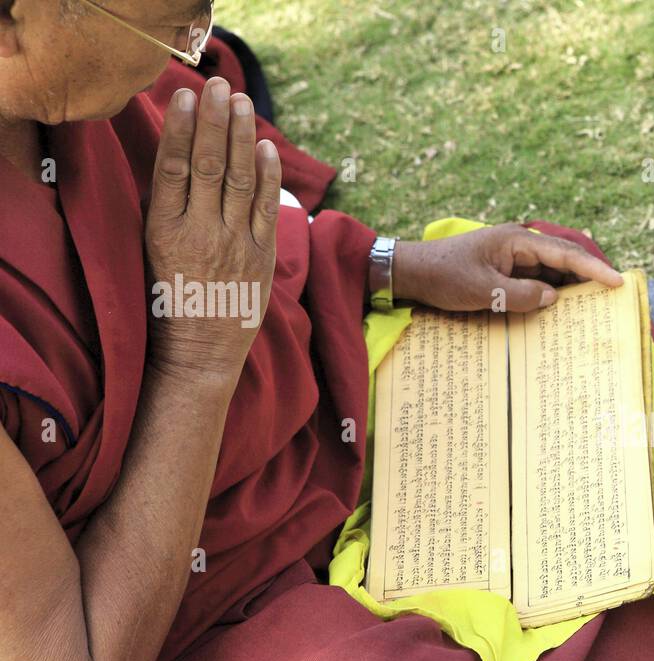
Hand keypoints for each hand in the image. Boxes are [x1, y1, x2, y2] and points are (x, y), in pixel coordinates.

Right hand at [145, 78, 281, 385]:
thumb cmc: (174, 299)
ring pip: (238, 181)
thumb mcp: (157, 252)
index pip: (172, 168)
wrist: (200, 351)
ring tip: (241, 103)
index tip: (185, 96)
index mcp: (165, 231)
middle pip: (207, 166)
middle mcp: (200, 234)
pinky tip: (265, 146)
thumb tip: (183, 162)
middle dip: (215, 122)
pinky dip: (266, 175)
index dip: (179, 129)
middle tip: (219, 86)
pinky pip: (264, 209)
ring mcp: (234, 245)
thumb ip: (171, 210)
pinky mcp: (261, 258)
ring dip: (241, 137)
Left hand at [391, 223, 622, 311]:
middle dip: (589, 276)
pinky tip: (560, 309)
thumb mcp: (483, 290)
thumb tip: (553, 298)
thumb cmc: (444, 276)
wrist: (412, 272)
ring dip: (570, 287)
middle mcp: (520, 245)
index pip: (565, 254)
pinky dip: (550, 294)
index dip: (593, 269)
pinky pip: (535, 281)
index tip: (616, 281)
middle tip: (614, 295)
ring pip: (551, 272)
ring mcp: (513, 258)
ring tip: (594, 306)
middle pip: (563, 260)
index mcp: (517, 241)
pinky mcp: (505, 271)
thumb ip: (521, 295)